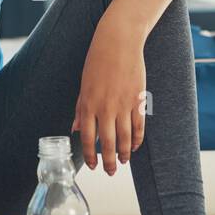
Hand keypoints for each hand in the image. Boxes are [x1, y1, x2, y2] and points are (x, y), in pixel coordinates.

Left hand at [72, 17, 146, 173]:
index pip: (88, 138)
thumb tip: (76, 129)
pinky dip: (137, 139)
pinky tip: (135, 146)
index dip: (90, 155)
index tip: (92, 165)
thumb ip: (80, 109)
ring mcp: (123, 105)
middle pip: (108, 143)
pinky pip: (139, 126)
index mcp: (88, 105)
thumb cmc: (98, 61)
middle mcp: (105, 108)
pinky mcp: (138, 100)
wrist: (119, 42)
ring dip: (125, 154)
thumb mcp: (84, 85)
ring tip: (123, 162)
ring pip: (125, 138)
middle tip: (110, 172)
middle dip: (109, 161)